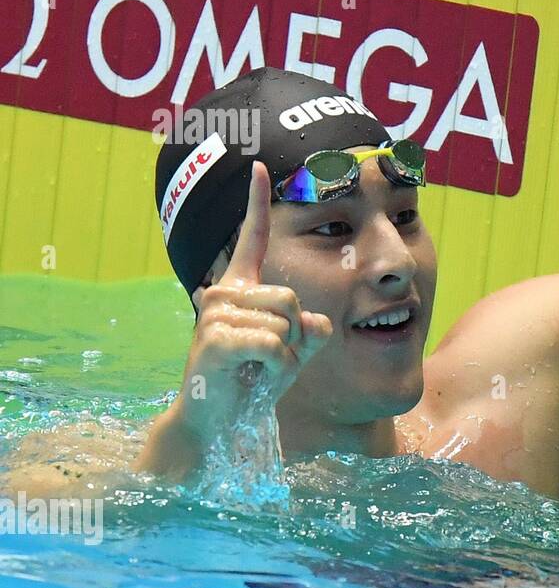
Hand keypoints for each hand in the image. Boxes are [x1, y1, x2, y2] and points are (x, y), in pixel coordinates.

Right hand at [173, 162, 332, 435]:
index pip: (253, 239)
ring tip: (258, 368)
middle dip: (295, 335)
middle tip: (270, 358)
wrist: (219, 420)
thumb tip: (315, 324)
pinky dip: (276, 366)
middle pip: (290, 298)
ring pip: (283, 322)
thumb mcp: (293, 352)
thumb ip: (311, 331)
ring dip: (285, 354)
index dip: (256, 202)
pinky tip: (254, 375)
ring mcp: (214, 315)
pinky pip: (271, 344)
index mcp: (242, 289)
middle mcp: (223, 294)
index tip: (260, 167)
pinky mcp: (214, 340)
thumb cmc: (254, 381)